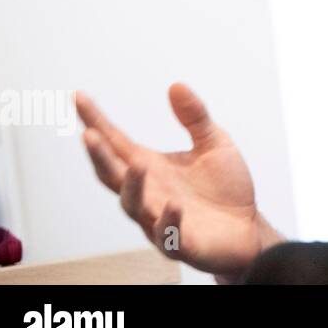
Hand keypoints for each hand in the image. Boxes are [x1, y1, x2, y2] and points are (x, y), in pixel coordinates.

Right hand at [76, 83, 284, 279]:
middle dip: (99, 156)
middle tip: (89, 135)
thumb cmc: (225, 189)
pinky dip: (168, 220)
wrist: (248, 228)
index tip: (79, 97)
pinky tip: (173, 205)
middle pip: (113, 175)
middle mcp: (148, 192)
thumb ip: (195, 117)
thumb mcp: (214, 144)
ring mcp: (159, 219)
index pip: (115, 142)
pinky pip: (167, 235)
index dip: (96, 121)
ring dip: (132, 186)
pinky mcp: (180, 242)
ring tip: (138, 165)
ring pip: (134, 205)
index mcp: (150, 166)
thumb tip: (175, 85)